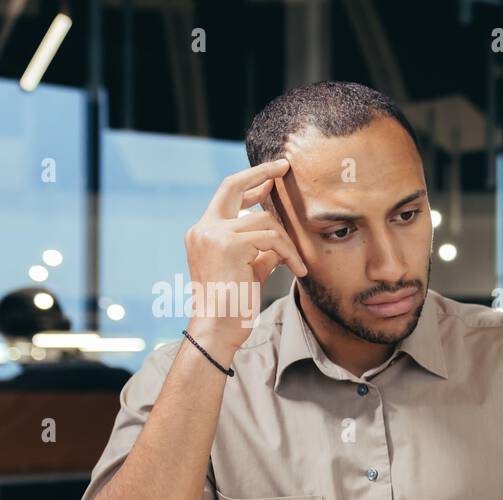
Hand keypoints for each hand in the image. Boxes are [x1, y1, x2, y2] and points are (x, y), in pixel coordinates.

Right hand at [183, 158, 307, 353]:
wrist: (218, 328)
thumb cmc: (234, 304)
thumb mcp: (249, 269)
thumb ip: (260, 248)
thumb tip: (279, 234)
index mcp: (203, 232)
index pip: (226, 196)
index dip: (251, 184)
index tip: (272, 178)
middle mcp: (203, 228)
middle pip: (231, 184)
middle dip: (259, 172)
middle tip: (284, 166)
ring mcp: (213, 234)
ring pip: (263, 220)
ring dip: (287, 242)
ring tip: (297, 264)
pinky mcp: (229, 244)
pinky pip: (271, 238)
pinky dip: (289, 253)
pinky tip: (297, 269)